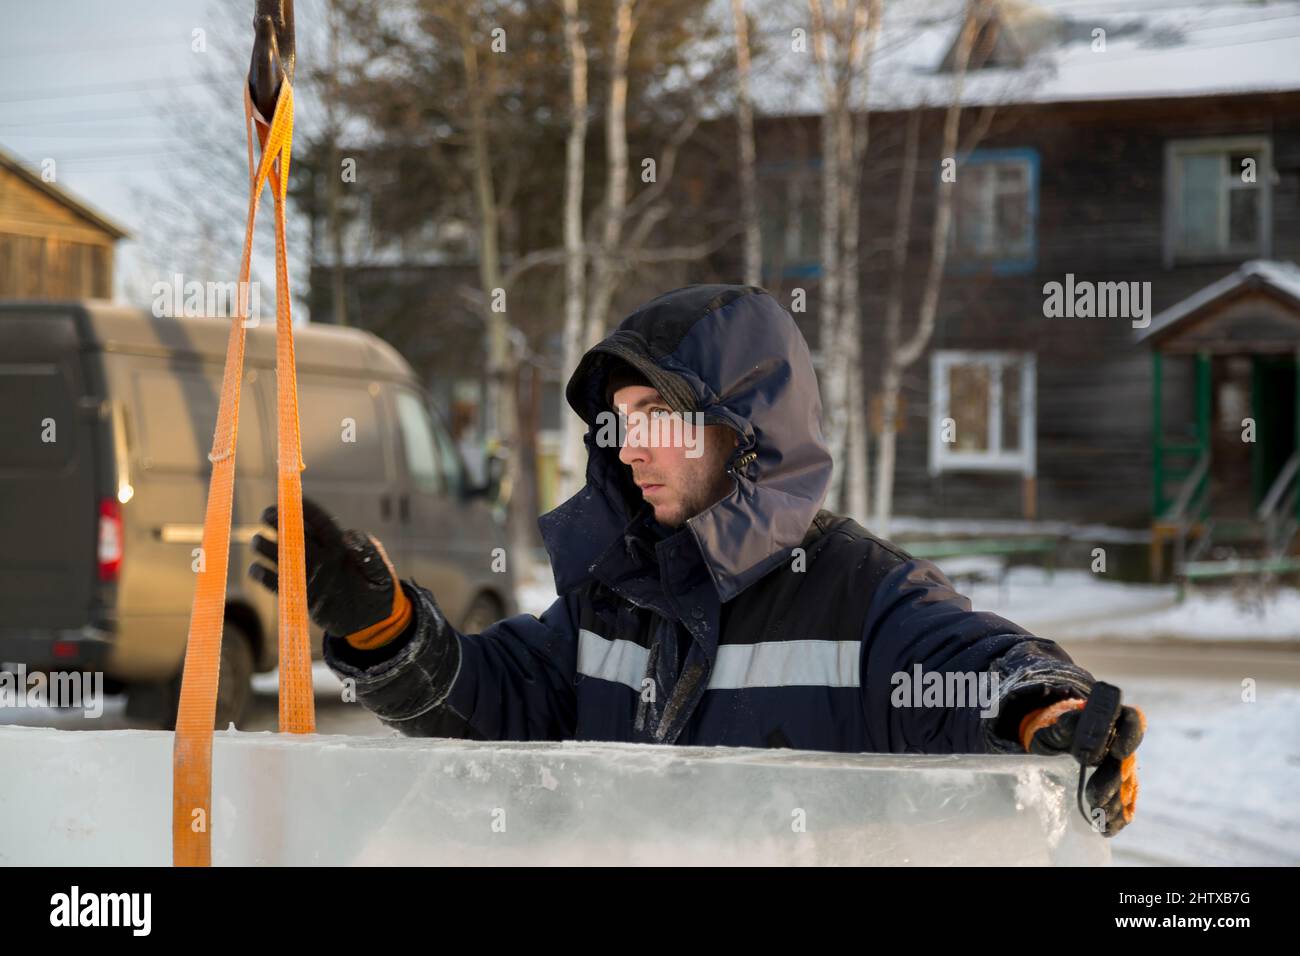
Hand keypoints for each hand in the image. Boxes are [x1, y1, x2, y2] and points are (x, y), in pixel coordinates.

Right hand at [248, 497, 410, 648]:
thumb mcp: (381, 573)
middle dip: (281, 523)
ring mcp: (309, 576)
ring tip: (258, 541)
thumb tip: (350, 535)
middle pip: (297, 536)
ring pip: (285, 558)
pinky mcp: (302, 596)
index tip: (292, 500)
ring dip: (270, 548)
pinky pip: (280, 585)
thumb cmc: (379, 590)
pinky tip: (256, 570)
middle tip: (266, 514)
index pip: (321, 523)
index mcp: (340, 546)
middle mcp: (321, 557)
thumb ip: (369, 553)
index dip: (307, 510)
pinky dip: (266, 578)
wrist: (372, 621)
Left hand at [1019, 695, 1146, 836]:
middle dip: (1113, 781)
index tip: (1118, 753)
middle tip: (1096, 796)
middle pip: (1127, 762)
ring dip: (1115, 804)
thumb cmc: (1056, 733)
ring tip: (1100, 817)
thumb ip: (1064, 724)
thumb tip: (1069, 723)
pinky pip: (1125, 805)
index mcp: (1112, 721)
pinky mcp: (1119, 790)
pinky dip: (1117, 818)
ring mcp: (1123, 769)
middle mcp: (1123, 745)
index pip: (1131, 721)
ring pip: (1127, 786)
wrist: (1055, 748)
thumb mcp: (1055, 725)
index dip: (1130, 736)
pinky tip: (1107, 828)